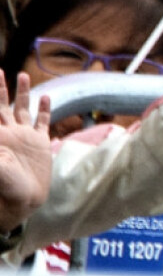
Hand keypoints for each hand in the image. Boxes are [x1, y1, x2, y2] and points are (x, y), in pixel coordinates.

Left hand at [0, 72, 52, 229]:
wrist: (23, 200)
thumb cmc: (4, 186)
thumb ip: (0, 148)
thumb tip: (0, 131)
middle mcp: (9, 132)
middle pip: (3, 105)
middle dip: (1, 88)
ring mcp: (25, 136)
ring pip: (23, 108)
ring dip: (23, 92)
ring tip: (22, 75)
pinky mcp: (40, 143)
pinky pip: (42, 122)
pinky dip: (44, 110)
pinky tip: (45, 98)